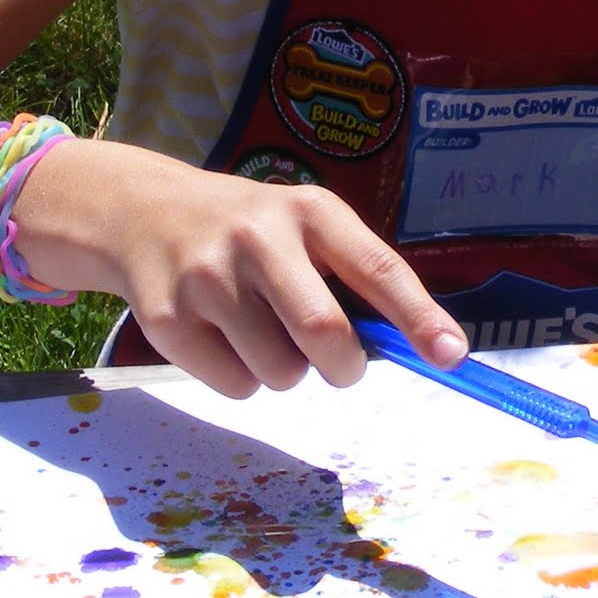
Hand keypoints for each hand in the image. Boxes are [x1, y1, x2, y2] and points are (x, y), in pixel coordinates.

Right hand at [27, 140, 469, 397]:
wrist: (145, 212)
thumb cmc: (251, 231)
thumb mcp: (303, 226)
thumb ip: (354, 277)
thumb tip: (420, 347)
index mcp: (308, 210)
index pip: (375, 266)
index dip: (417, 315)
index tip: (452, 353)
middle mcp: (258, 236)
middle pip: (325, 333)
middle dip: (343, 365)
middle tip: (337, 362)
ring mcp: (207, 278)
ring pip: (280, 374)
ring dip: (284, 370)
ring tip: (258, 328)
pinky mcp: (168, 320)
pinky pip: (235, 387)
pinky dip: (240, 378)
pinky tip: (218, 334)